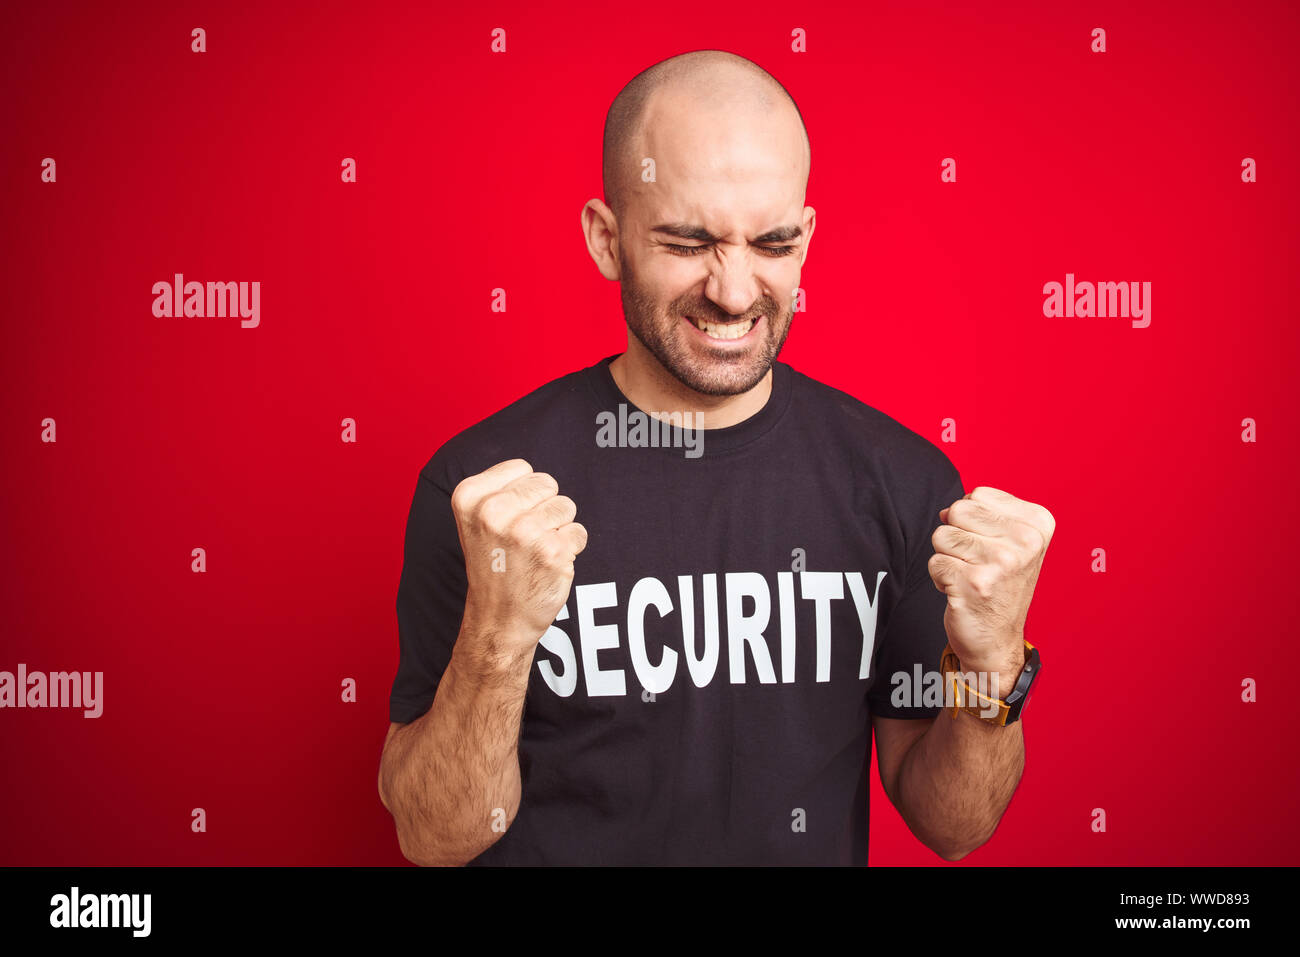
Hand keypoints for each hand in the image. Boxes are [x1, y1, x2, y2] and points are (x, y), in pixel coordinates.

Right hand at [449, 458, 588, 658]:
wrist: (498, 619)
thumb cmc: (493, 565)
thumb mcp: (476, 519)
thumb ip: (500, 489)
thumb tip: (535, 473)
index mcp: (470, 497)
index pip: (523, 467)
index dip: (523, 493)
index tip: (509, 519)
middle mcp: (494, 511)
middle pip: (547, 483)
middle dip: (544, 507)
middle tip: (524, 538)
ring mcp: (525, 532)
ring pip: (566, 505)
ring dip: (557, 528)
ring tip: (534, 551)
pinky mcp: (553, 552)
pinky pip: (579, 532)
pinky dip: (570, 548)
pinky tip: (547, 564)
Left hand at [930, 486, 1053, 694]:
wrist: (997, 639)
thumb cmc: (998, 584)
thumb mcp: (1007, 541)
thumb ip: (981, 514)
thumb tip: (945, 511)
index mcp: (1038, 523)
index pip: (978, 495)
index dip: (972, 520)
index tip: (991, 546)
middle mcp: (1026, 542)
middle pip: (957, 511)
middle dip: (956, 536)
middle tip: (976, 563)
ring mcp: (1002, 563)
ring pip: (942, 535)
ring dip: (947, 557)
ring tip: (969, 576)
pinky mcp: (975, 584)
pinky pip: (934, 562)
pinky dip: (940, 578)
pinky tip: (961, 591)